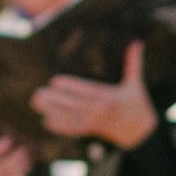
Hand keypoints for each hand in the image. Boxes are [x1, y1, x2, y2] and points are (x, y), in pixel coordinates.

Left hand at [31, 42, 159, 148]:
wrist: (140, 132)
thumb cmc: (136, 104)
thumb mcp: (135, 84)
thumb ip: (133, 63)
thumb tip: (137, 43)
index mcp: (107, 97)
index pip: (86, 90)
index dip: (70, 86)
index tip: (54, 81)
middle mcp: (98, 110)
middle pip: (73, 104)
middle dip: (54, 100)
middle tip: (38, 93)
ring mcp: (93, 122)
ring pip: (69, 117)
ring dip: (51, 111)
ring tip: (35, 103)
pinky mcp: (90, 130)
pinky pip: (73, 129)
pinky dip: (59, 127)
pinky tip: (45, 121)